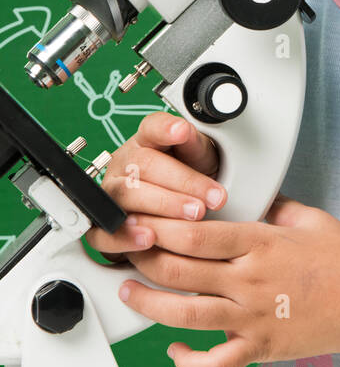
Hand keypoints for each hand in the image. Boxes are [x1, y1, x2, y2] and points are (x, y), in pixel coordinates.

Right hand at [84, 112, 225, 264]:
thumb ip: (194, 144)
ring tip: (193, 214)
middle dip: (181, 182)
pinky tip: (149, 238)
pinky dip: (125, 238)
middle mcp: (122, 166)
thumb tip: (184, 129)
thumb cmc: (187, 181)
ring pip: (124, 197)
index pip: (151, 128)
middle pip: (142, 166)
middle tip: (210, 196)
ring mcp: (109, 196)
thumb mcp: (197, 159)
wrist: (178, 215)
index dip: (165, 129)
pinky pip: (103, 234)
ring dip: (162, 207)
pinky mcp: (102, 227)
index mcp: (145, 142)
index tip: (183, 131)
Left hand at [118, 198, 339, 366]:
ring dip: (149, 304)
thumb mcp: (309, 217)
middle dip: (144, 258)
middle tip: (127, 248)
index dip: (161, 226)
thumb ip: (272, 202)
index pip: (198, 233)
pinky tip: (175, 348)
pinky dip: (188, 360)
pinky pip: (215, 362)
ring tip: (129, 292)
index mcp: (262, 243)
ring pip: (186, 314)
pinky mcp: (260, 347)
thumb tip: (246, 188)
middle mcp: (252, 280)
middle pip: (181, 270)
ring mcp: (254, 317)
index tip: (142, 218)